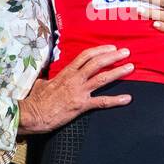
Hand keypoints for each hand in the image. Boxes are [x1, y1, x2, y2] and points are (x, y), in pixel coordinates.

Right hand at [18, 46, 133, 132]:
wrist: (33, 115)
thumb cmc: (35, 101)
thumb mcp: (41, 84)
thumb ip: (47, 80)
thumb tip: (45, 80)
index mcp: (66, 72)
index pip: (85, 56)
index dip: (100, 50)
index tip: (111, 48)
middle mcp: (74, 79)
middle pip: (97, 63)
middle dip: (113, 56)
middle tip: (126, 52)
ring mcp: (79, 92)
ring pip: (102, 78)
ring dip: (118, 72)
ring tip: (130, 67)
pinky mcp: (81, 106)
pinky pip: (102, 102)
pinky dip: (116, 100)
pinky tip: (127, 98)